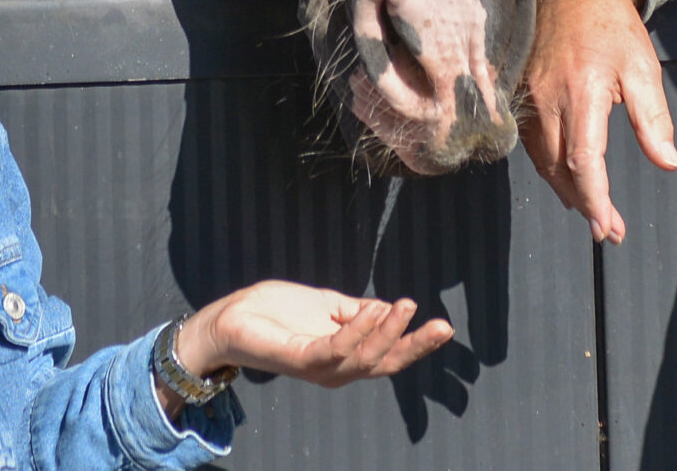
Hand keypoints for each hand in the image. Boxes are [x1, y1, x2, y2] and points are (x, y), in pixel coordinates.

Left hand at [175, 282, 453, 390]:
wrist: (232, 316)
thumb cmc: (276, 311)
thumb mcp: (327, 306)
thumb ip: (357, 311)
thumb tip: (391, 308)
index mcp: (345, 357)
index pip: (388, 355)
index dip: (416, 344)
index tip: (444, 326)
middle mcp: (336, 370)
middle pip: (384, 364)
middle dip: (414, 346)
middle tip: (442, 326)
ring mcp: (318, 368)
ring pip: (364, 358)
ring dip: (387, 332)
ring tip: (406, 306)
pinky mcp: (298, 358)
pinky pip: (334, 348)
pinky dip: (357, 331)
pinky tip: (373, 309)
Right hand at [518, 0, 676, 243]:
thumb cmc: (612, 27)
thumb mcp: (642, 67)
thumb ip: (654, 118)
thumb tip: (669, 163)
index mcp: (582, 91)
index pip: (584, 161)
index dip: (596, 200)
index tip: (610, 228)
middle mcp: (548, 98)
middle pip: (560, 169)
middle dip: (585, 205)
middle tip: (610, 231)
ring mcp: (529, 97)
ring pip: (543, 160)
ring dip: (566, 191)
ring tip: (593, 213)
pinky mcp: (521, 94)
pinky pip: (531, 143)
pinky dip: (550, 168)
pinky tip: (567, 180)